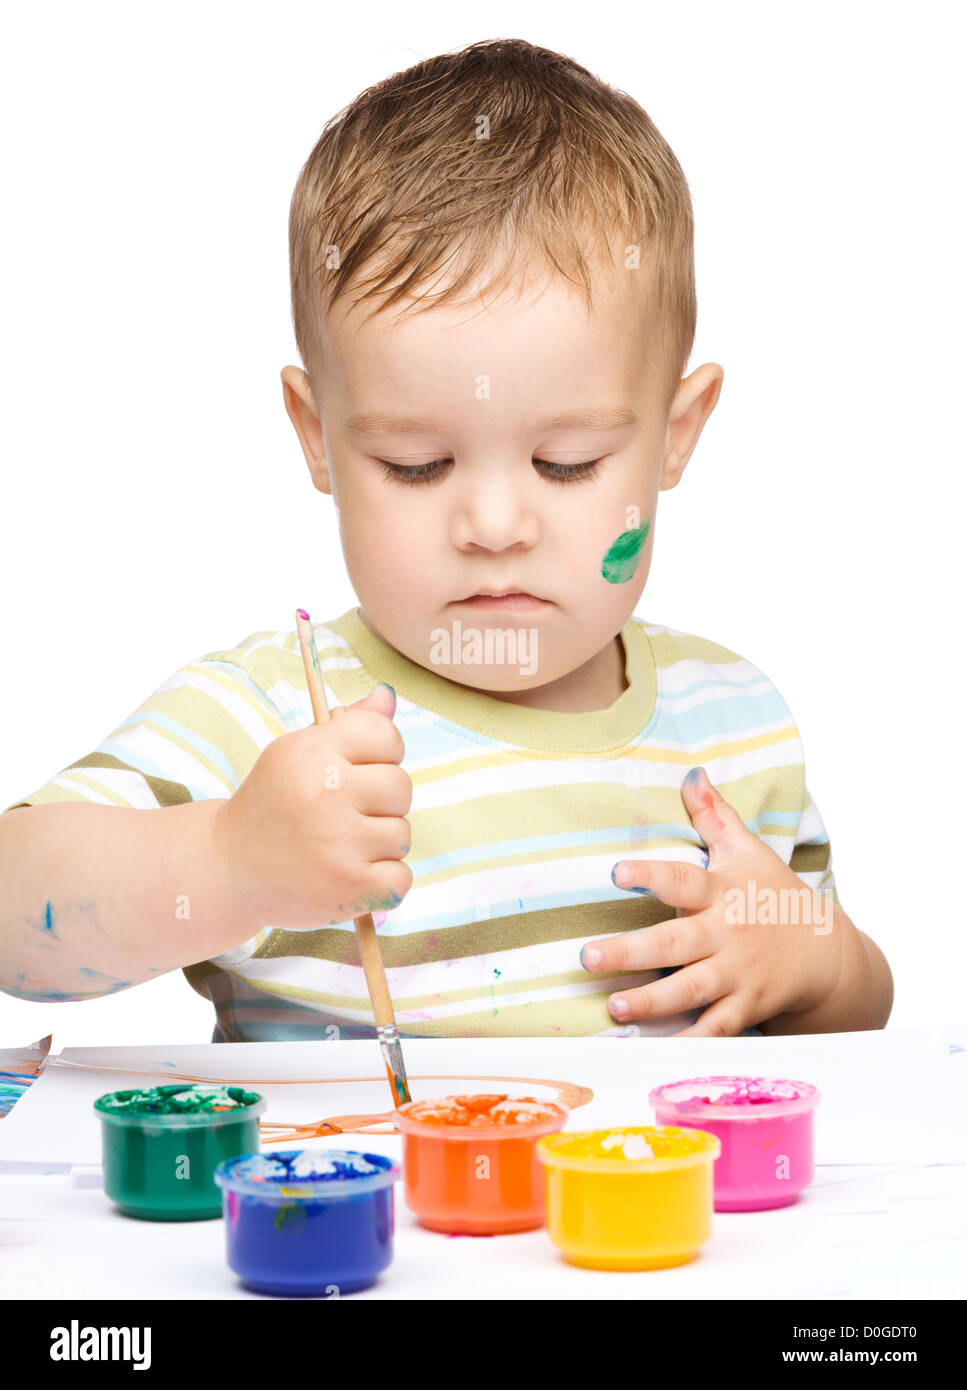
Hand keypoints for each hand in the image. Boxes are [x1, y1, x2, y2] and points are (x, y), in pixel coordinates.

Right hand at [212, 684, 411, 932]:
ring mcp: (338, 844)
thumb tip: (388, 694)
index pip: (385, 735)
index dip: (380, 754)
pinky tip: (348, 875)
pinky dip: (382, 881)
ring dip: (378, 844)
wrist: (229, 869)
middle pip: (401, 786)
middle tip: (343, 815)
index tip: (358, 769)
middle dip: (381, 802)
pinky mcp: (349, 888)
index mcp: (311, 752)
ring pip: (401, 834)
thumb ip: (350, 724)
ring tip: (338, 847)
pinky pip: (401, 877)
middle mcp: (325, 793)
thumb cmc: (275, 804)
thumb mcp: (299, 753)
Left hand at [580, 767, 842, 1035]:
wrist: (828, 953)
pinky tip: (654, 1053)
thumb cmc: (774, 894)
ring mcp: (737, 975)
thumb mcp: (748, 851)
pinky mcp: (746, 1008)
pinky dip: (688, 1043)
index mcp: (721, 892)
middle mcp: (727, 934)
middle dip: (630, 952)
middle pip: (674, 943)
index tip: (615, 873)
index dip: (650, 876)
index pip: (682, 879)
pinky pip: (715, 1030)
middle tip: (587, 956)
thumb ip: (715, 816)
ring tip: (614, 1006)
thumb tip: (691, 773)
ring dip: (651, 1001)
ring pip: (691, 990)